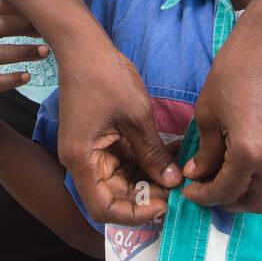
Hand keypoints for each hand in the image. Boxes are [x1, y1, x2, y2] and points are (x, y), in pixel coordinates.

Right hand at [0, 0, 49, 121]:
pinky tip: (27, 77)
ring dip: (27, 51)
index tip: (41, 14)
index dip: (21, 8)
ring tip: (46, 52)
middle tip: (49, 32)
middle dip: (28, 26)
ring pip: (1, 52)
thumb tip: (28, 8)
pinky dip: (13, 78)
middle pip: (1, 24)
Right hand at [55, 33, 182, 225]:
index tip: (162, 206)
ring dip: (148, 178)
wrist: (85, 45)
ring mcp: (91, 149)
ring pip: (121, 178)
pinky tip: (170, 154)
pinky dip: (144, 160)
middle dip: (146, 196)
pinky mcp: (100, 138)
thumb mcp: (136, 116)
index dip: (133, 215)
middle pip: (113, 196)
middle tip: (177, 191)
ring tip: (179, 172)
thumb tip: (173, 182)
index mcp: (82, 160)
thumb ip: (153, 153)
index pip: (103, 208)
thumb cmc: (106, 77)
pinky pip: (123, 159)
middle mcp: (82, 161)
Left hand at [181, 14, 261, 212]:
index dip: (204, 196)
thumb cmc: (234, 70)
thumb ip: (205, 150)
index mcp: (250, 153)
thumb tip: (198, 173)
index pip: (226, 192)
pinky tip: (240, 155)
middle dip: (229, 202)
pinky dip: (258, 171)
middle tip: (207, 190)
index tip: (189, 190)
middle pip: (256, 203)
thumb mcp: (208, 111)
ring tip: (221, 171)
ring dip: (246, 188)